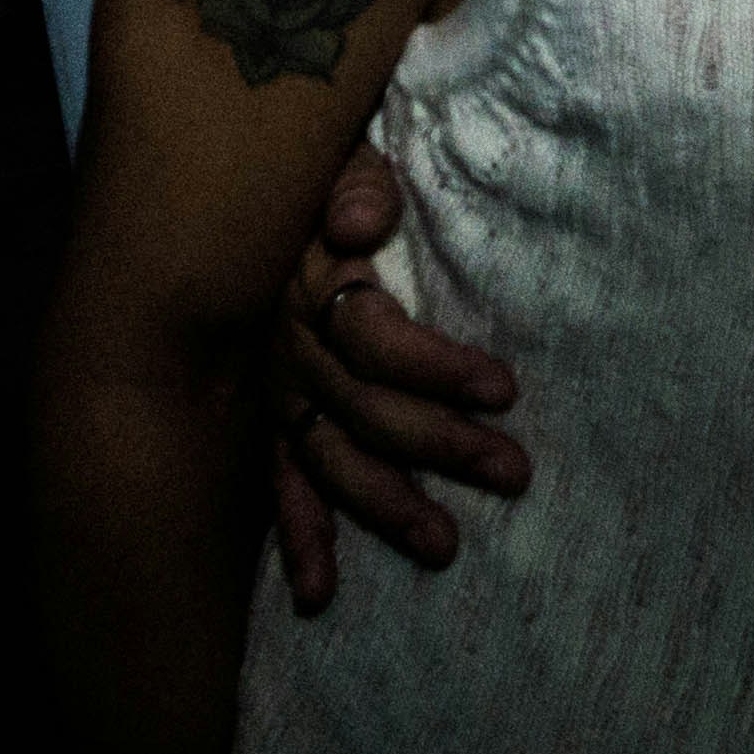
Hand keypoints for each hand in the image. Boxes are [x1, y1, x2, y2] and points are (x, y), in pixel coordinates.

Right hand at [267, 146, 528, 614]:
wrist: (240, 193)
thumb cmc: (311, 175)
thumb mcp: (334, 159)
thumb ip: (356, 184)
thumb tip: (367, 220)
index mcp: (313, 288)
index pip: (376, 341)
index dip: (437, 368)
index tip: (505, 388)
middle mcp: (289, 350)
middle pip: (369, 409)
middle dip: (442, 445)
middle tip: (513, 473)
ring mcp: (277, 392)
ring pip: (333, 459)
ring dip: (387, 505)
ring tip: (444, 546)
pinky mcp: (271, 418)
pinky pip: (281, 484)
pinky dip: (298, 538)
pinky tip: (320, 594)